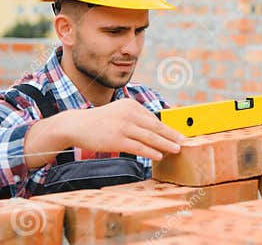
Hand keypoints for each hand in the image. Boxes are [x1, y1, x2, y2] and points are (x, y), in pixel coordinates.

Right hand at [63, 99, 184, 160]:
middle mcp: (128, 114)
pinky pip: (138, 147)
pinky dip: (151, 151)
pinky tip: (159, 155)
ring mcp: (122, 127)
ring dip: (165, 144)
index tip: (178, 133)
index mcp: (131, 105)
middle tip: (183, 141)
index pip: (153, 118)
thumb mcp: (119, 112)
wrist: (77, 125)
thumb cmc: (100, 121)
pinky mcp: (117, 140)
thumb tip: (154, 129)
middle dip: (171, 135)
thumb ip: (135, 117)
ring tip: (176, 149)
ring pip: (149, 137)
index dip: (167, 127)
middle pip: (155, 126)